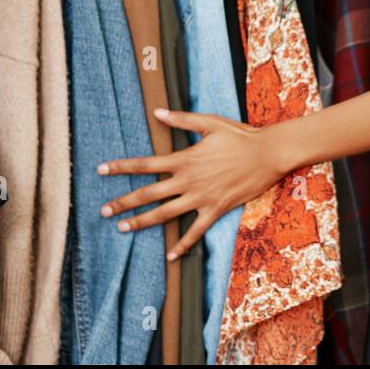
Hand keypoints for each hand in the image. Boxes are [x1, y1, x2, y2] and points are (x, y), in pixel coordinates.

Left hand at [97, 107, 291, 260]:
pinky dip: (182, 244)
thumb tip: (157, 112)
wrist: (268, 154)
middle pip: (149, 193)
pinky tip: (170, 255)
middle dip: (124, 202)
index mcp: (185, 159)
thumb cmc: (240, 136)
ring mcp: (202, 198)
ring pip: (165, 214)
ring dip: (143, 222)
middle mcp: (189, 181)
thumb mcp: (210, 123)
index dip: (121, 167)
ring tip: (123, 228)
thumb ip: (182, 120)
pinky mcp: (216, 209)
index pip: (145, 164)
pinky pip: (195, 231)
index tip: (101, 170)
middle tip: (103, 210)